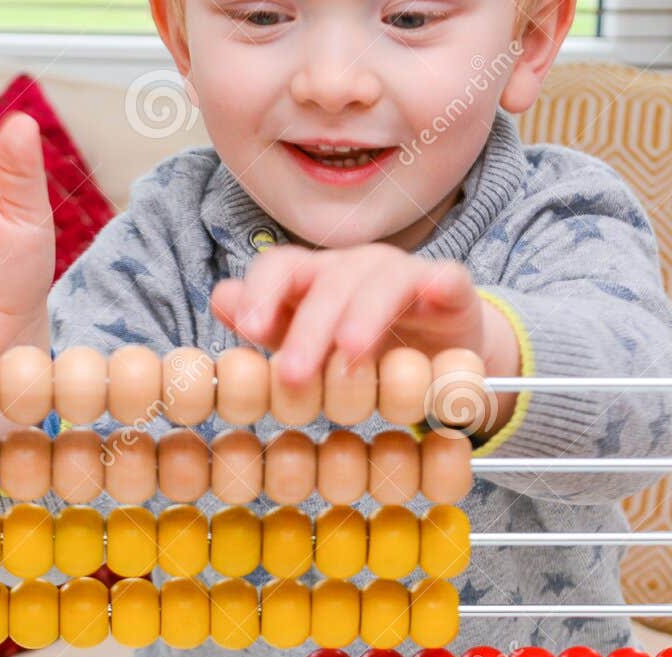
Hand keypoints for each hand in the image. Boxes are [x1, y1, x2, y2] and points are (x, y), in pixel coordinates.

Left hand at [210, 244, 518, 390]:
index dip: (262, 292)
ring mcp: (405, 274)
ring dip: (362, 315)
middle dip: (308, 326)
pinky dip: (438, 285)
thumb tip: (221, 300)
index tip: (250, 330)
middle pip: (328, 280)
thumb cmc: (367, 353)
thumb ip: (270, 325)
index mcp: (315, 278)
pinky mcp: (450, 288)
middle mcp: (356, 267)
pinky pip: (446, 279)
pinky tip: (431, 297)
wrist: (440, 357)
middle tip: (295, 374)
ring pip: (381, 281)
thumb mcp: (313, 346)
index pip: (281, 267)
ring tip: (351, 355)